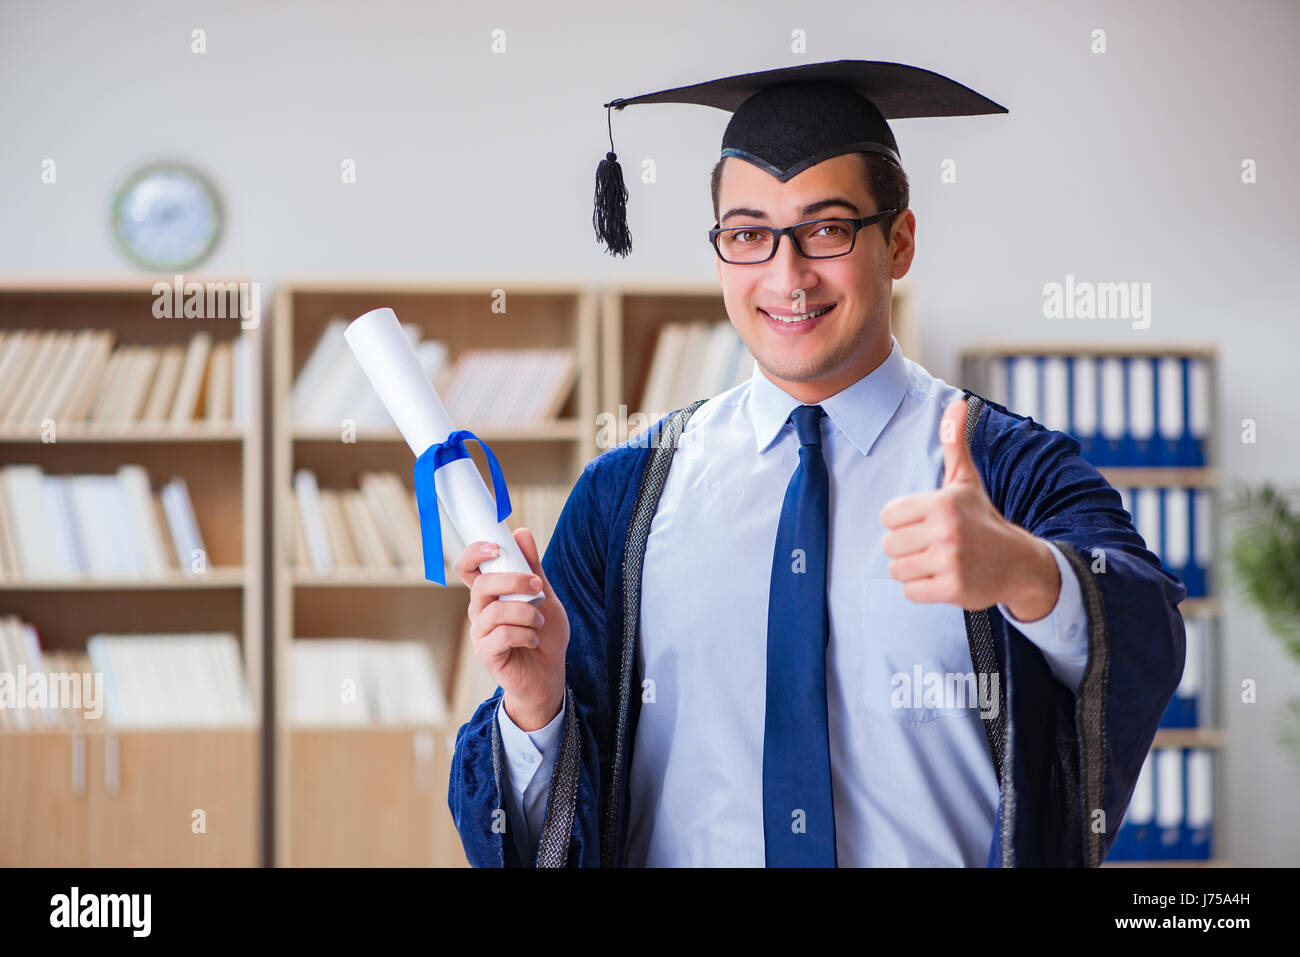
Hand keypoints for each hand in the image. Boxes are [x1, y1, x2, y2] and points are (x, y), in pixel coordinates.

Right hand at [453, 527, 567, 729]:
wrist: (550, 672)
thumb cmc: (544, 633)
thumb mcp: (545, 595)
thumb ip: (532, 567)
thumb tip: (520, 533)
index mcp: (490, 592)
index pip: (467, 567)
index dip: (475, 553)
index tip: (497, 547)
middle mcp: (479, 610)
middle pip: (482, 586)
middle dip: (513, 581)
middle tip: (537, 588)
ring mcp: (480, 633)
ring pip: (496, 612)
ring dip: (526, 613)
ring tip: (539, 622)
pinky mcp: (486, 653)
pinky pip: (502, 635)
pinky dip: (526, 635)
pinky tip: (534, 640)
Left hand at [878, 398, 1059, 616]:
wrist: (1018, 563)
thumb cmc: (982, 519)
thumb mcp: (966, 480)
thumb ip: (953, 444)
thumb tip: (957, 403)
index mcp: (942, 503)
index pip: (888, 516)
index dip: (903, 521)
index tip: (925, 522)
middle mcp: (946, 531)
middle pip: (889, 544)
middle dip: (907, 547)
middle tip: (933, 544)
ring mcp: (949, 562)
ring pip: (897, 569)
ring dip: (912, 569)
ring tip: (937, 560)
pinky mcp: (951, 589)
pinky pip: (910, 592)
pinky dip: (921, 589)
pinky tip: (941, 578)